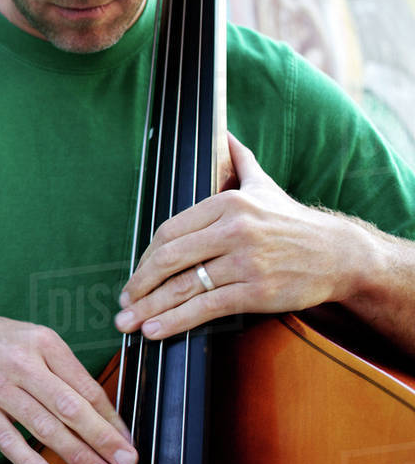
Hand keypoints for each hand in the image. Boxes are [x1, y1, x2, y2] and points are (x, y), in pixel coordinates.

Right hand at [0, 312, 136, 463]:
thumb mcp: (34, 339)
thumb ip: (64, 370)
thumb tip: (101, 411)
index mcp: (44, 343)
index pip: (85, 386)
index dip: (110, 417)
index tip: (128, 440)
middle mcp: (22, 364)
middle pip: (69, 406)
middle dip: (102, 437)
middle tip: (127, 461)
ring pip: (43, 426)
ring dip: (76, 454)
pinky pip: (7, 440)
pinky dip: (28, 462)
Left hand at [115, 133, 366, 338]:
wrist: (339, 254)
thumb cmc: (291, 222)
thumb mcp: (264, 185)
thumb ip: (239, 160)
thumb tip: (223, 133)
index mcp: (227, 203)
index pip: (169, 232)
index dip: (145, 258)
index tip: (135, 276)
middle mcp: (234, 229)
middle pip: (169, 258)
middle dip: (140, 283)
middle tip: (123, 302)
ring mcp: (245, 261)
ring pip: (184, 286)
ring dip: (149, 308)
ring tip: (128, 322)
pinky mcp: (256, 290)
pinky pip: (206, 307)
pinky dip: (176, 321)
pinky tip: (155, 330)